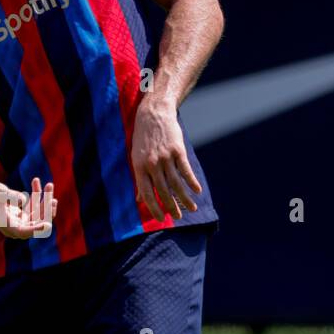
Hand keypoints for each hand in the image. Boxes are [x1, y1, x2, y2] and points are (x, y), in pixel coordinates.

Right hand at [0, 177, 56, 239]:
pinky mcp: (23, 215)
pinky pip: (35, 207)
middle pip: (37, 223)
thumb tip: (23, 200)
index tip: (47, 225)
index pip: (24, 232)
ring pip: (40, 215)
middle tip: (51, 194)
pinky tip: (36, 181)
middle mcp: (16, 227)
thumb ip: (8, 196)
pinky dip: (37, 195)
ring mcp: (21, 222)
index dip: (36, 230)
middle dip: (46, 208)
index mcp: (7, 226)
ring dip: (45, 199)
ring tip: (49, 185)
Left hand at [132, 99, 201, 221]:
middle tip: (180, 217)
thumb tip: (139, 199)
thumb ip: (139, 179)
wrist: (153, 114)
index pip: (147, 194)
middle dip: (172, 206)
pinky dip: (192, 181)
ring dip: (185, 198)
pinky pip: (185, 170)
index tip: (162, 219)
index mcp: (140, 168)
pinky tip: (197, 190)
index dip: (155, 208)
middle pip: (164, 191)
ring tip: (192, 208)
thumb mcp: (136, 158)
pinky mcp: (177, 150)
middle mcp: (152, 164)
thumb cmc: (143, 139)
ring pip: (176, 183)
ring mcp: (165, 157)